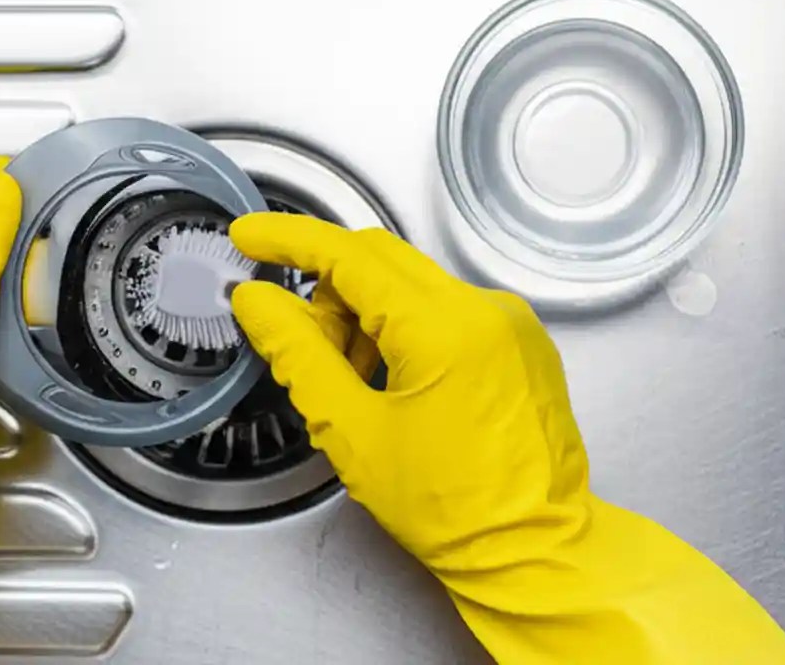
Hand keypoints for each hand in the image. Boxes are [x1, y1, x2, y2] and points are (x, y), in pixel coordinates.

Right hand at [230, 213, 784, 663]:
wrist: (535, 549)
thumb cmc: (450, 508)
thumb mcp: (352, 432)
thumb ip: (297, 354)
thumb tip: (257, 301)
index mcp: (443, 329)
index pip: (350, 254)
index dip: (290, 239)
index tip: (249, 235)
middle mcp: (484, 309)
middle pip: (381, 261)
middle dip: (327, 291)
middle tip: (300, 342)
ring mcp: (509, 323)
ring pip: (413, 283)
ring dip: (366, 314)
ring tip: (355, 383)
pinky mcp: (521, 340)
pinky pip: (448, 308)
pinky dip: (406, 329)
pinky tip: (396, 385)